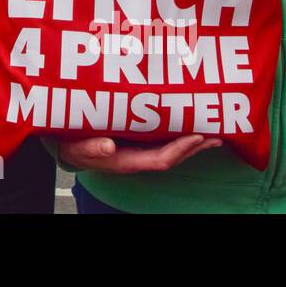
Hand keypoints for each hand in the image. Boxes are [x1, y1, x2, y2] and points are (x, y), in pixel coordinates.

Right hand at [58, 134, 221, 173]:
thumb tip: (108, 147)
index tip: (197, 137)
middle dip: (195, 147)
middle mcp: (138, 158)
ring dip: (193, 143)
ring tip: (213, 132)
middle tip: (217, 134)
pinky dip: (180, 135)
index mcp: (126, 161)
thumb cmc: (73, 147)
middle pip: (173, 156)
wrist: (68, 148)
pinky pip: (164, 141)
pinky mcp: (139, 143)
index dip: (180, 150)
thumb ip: (92, 149)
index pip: (160, 159)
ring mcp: (140, 151)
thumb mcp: (77, 148)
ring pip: (172, 150)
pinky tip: (190, 125)